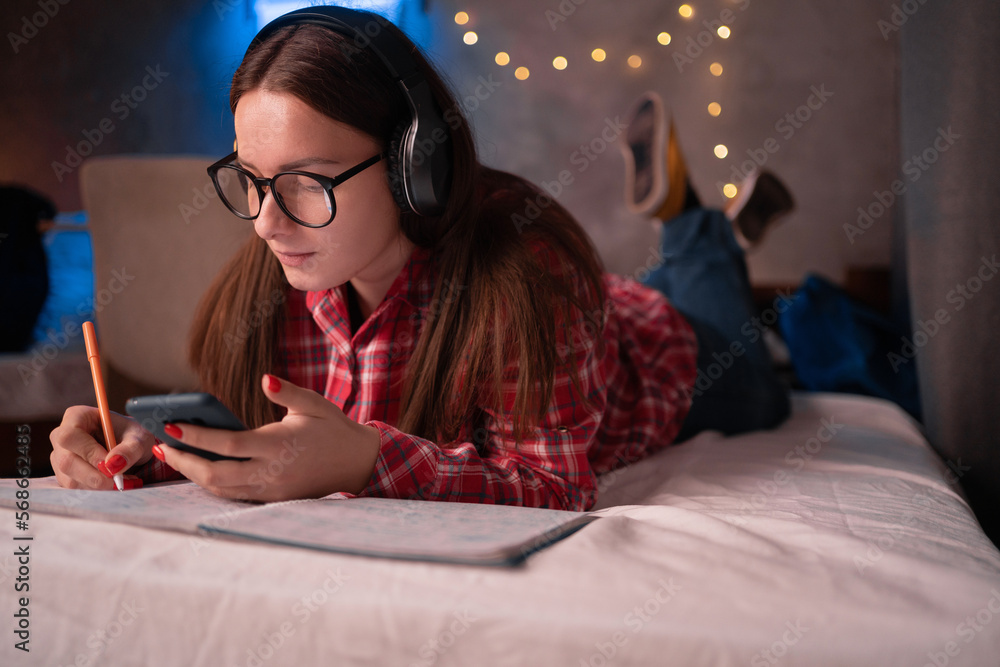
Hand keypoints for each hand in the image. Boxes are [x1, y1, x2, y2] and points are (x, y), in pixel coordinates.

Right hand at [50, 407, 152, 489]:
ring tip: (121, 480)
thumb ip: (130, 449)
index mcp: (77, 416)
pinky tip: (111, 483)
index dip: (88, 452)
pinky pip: (73, 488)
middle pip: (66, 461)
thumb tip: (113, 464)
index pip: (69, 436)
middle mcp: (62, 435)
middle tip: (118, 481)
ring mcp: (59, 456)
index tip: (109, 464)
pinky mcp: (63, 473)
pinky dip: (94, 490)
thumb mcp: (139, 438)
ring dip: (97, 485)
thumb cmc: (133, 436)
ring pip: (69, 478)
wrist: (130, 448)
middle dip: (94, 476)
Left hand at [153, 375, 380, 501]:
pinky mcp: (273, 498)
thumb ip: (286, 391)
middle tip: (160, 445)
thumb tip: (264, 378)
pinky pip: (233, 495)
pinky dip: (211, 484)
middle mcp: (271, 471)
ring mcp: (271, 489)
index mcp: (279, 445)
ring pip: (220, 489)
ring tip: (172, 456)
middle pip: (215, 474)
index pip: (227, 444)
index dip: (195, 436)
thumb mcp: (314, 403)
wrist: (358, 463)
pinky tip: (198, 468)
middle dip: (182, 461)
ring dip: (192, 475)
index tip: (169, 426)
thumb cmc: (333, 428)